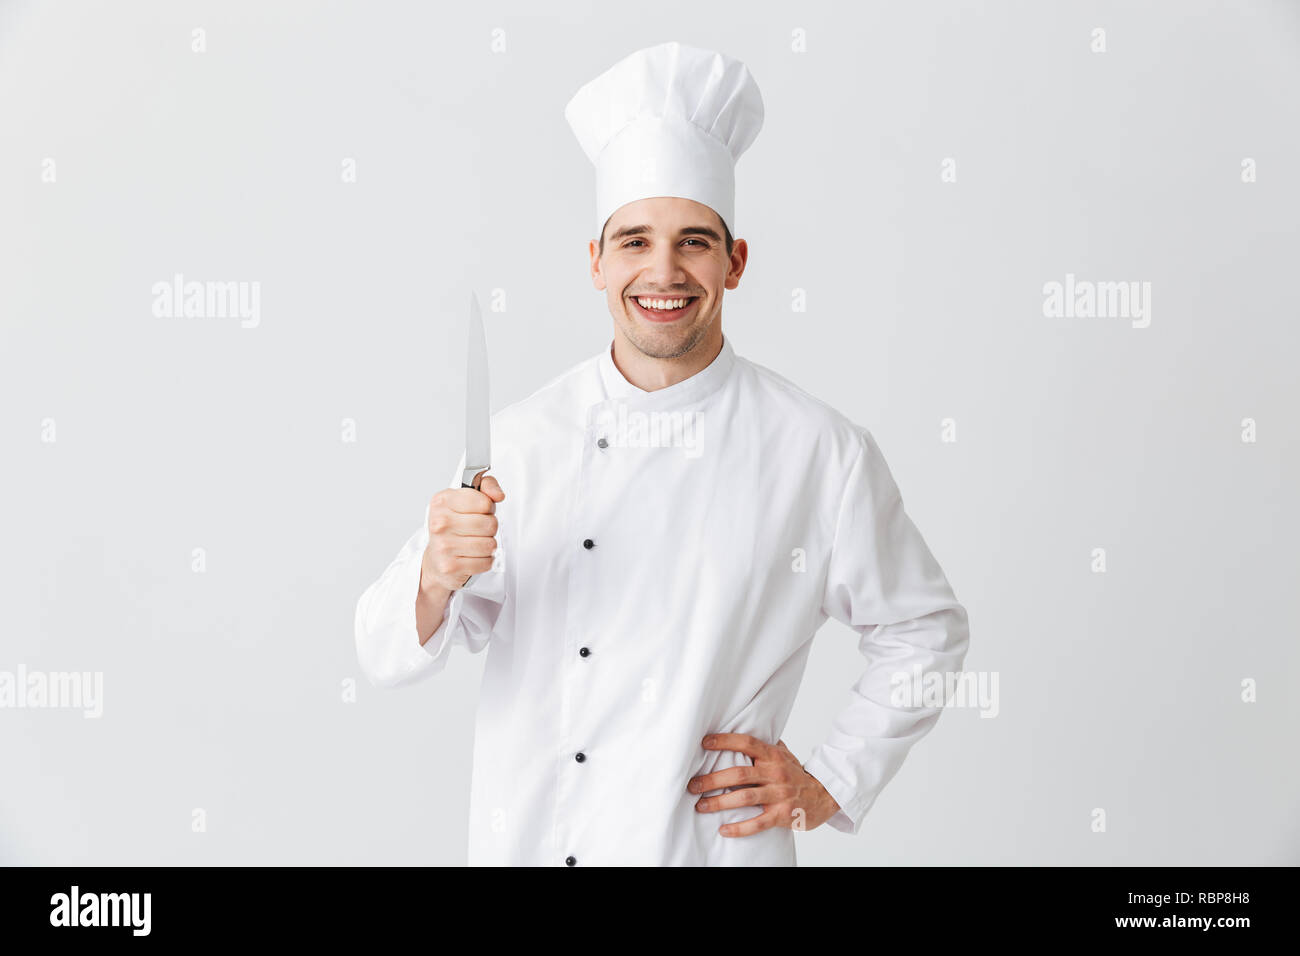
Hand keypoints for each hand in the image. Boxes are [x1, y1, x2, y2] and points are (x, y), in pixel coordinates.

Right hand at [420, 474, 504, 591]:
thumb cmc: (452, 527)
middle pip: (490, 524)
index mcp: (442, 501)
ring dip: (488, 545)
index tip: (479, 511)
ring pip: (490, 544)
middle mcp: (439, 523)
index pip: (484, 502)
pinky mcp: (450, 566)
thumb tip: (498, 495)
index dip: (488, 507)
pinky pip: (486, 562)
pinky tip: (472, 556)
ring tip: (474, 543)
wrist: (435, 559)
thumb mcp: (466, 498)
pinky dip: (484, 560)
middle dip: (489, 527)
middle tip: (477, 530)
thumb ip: (486, 486)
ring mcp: (443, 546)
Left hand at [689, 734, 840, 835]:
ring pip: (744, 798)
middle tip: (693, 784)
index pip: (747, 743)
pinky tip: (724, 829)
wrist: (824, 797)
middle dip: (712, 779)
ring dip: (719, 803)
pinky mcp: (782, 815)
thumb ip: (765, 744)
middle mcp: (775, 773)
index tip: (704, 742)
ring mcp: (779, 795)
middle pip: (739, 773)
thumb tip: (745, 727)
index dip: (725, 741)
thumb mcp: (785, 754)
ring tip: (701, 806)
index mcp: (773, 756)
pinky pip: (757, 823)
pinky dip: (739, 828)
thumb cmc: (797, 775)